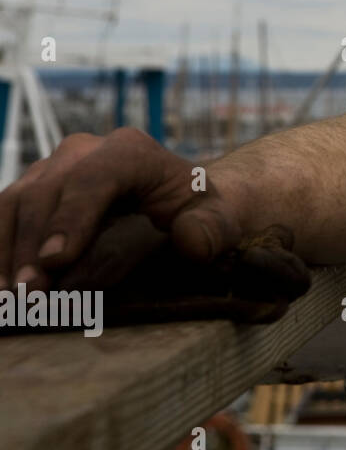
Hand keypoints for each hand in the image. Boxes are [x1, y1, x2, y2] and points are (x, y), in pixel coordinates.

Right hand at [0, 128, 246, 292]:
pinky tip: (0, 284)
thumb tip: (190, 241)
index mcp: (131, 151)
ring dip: (6, 250)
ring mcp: (53, 167)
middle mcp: (85, 151)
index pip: (94, 178)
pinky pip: (4, 213)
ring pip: (15, 201)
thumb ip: (212, 229)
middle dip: (33, 246)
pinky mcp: (33, 188)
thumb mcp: (219, 217)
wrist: (179, 198)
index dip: (72, 217)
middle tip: (28, 296)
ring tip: (8, 297)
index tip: (56, 260)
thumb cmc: (198, 210)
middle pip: (47, 192)